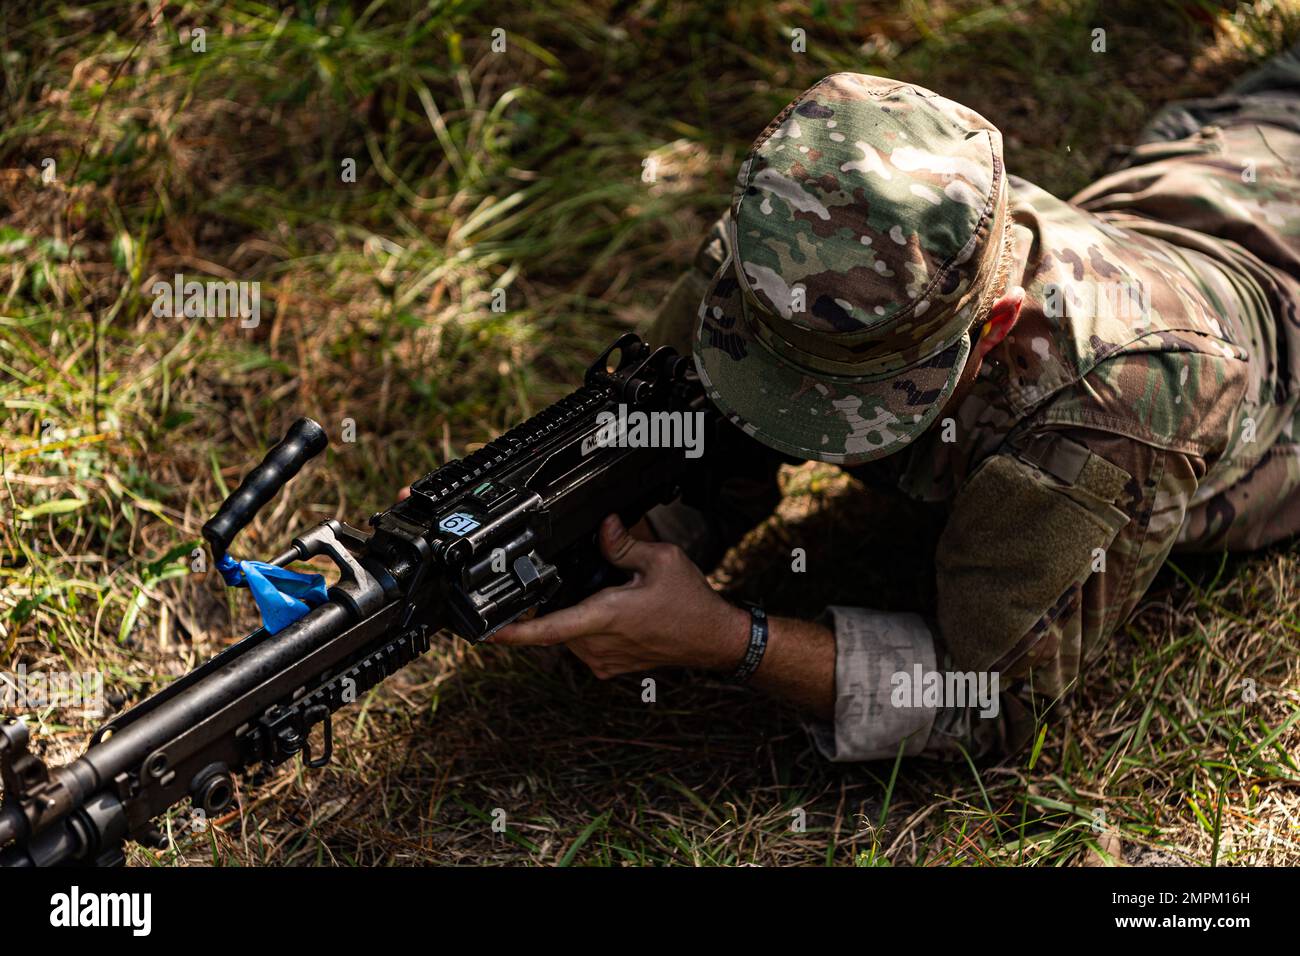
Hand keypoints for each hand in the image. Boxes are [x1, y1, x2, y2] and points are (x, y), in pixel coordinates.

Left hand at [490, 514, 748, 677]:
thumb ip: (624, 543)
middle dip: (564, 598)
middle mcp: (599, 644)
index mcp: (606, 617)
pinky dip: (589, 625)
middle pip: (557, 619)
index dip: (512, 631)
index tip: (485, 632)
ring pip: (569, 632)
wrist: (712, 639)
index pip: (547, 628)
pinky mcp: (609, 667)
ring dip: (578, 612)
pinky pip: (584, 644)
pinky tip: (617, 611)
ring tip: (613, 595)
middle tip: (595, 580)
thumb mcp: (660, 560)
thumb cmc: (690, 603)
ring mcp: (603, 660)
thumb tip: (603, 526)